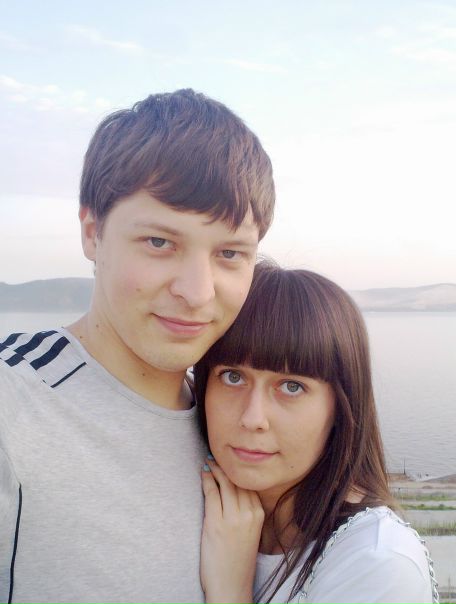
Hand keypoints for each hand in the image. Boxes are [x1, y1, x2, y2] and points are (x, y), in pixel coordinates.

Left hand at [201, 458, 264, 603]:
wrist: (231, 586)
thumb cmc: (238, 560)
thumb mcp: (250, 532)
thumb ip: (246, 511)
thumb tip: (235, 491)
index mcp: (259, 515)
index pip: (248, 483)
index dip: (238, 470)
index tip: (230, 461)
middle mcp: (248, 514)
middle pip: (237, 480)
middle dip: (226, 466)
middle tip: (216, 455)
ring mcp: (232, 518)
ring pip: (225, 483)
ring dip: (215, 469)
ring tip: (208, 461)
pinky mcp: (215, 524)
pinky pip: (211, 493)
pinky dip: (206, 480)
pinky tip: (203, 474)